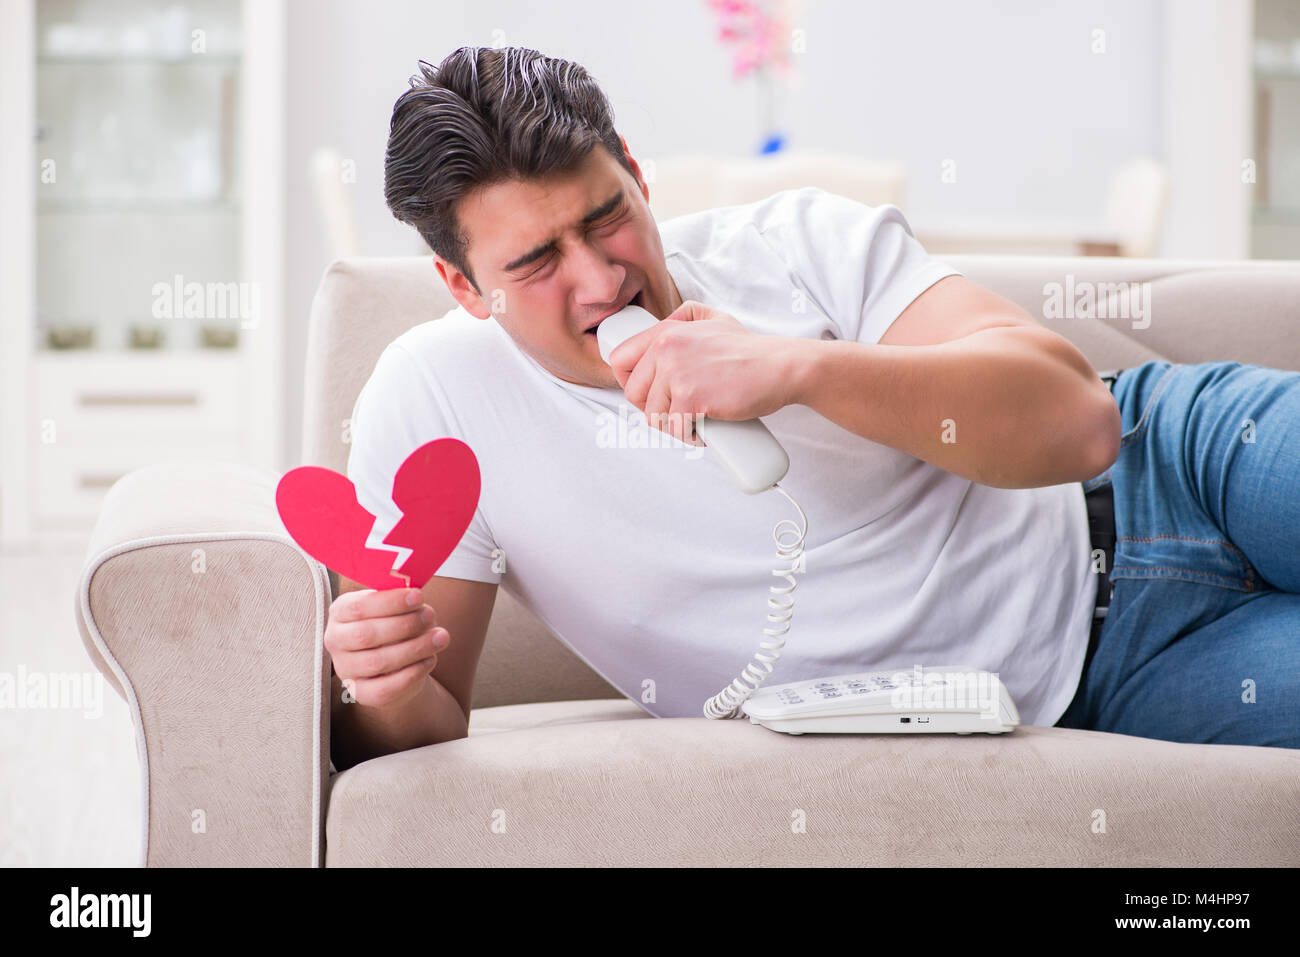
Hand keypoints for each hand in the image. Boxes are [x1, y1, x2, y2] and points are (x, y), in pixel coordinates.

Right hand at [325, 587, 449, 709]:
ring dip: (414, 648)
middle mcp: (336, 641)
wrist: (394, 663)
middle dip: (404, 624)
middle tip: (431, 616)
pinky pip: (385, 688)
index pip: (358, 607)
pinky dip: (412, 674)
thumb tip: (416, 597)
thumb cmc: (395, 626)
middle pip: (366, 634)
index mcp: (340, 612)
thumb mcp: (395, 608)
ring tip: (440, 637)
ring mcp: (345, 669)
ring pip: (378, 662)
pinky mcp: (360, 693)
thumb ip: (401, 601)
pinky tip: (430, 659)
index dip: (390, 602)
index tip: (418, 596)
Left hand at [608, 299, 799, 444]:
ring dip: (673, 425)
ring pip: (653, 415)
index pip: (619, 359)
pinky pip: (676, 428)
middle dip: (653, 408)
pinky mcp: (691, 399)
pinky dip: (691, 436)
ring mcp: (677, 375)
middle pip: (633, 393)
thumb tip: (663, 324)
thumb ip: (684, 316)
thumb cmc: (750, 349)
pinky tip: (705, 430)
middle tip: (678, 411)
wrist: (781, 367)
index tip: (646, 393)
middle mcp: (666, 350)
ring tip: (695, 420)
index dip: (629, 381)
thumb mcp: (713, 317)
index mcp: (666, 332)